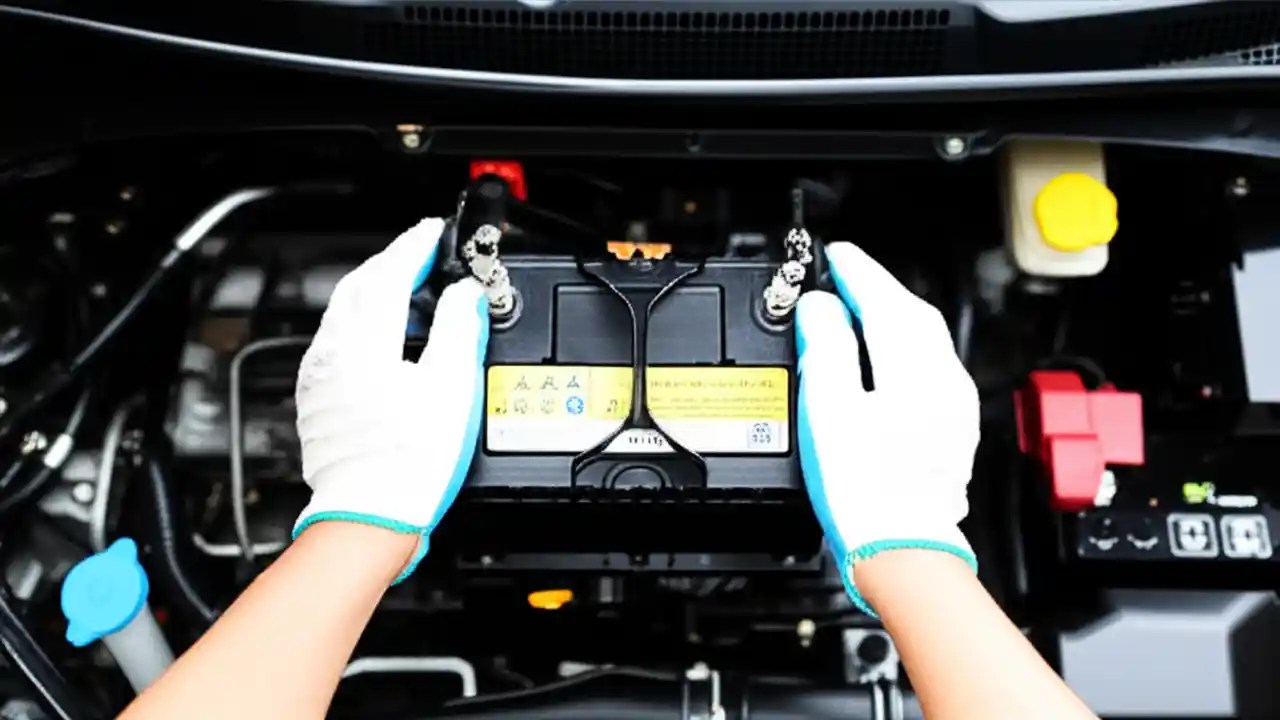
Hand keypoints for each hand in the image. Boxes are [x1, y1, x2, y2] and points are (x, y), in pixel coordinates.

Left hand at [292, 217, 487, 580]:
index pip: (390, 273)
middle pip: (359, 287)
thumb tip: (465, 294)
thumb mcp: (450, 385)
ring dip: (374, 293)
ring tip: (407, 294)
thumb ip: (457, 327)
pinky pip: (336, 344)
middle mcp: (333, 353)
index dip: (415, 247)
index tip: (432, 233)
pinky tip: (383, 342)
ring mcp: (319, 377)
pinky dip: (362, 327)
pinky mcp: (317, 400)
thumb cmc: (408, 462)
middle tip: (421, 256)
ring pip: (343, 314)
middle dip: (391, 264)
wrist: (368, 516)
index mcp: (366, 341)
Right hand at [794, 242, 978, 614]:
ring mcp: (954, 406)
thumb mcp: (829, 407)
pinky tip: (882, 361)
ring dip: (892, 318)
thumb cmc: (865, 489)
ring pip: (926, 341)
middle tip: (844, 277)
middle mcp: (944, 381)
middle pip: (913, 315)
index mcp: (914, 368)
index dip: (857, 271)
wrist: (901, 547)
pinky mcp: (953, 429)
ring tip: (857, 313)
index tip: (836, 255)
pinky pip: (930, 369)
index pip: (885, 298)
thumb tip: (821, 306)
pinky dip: (903, 350)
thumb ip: (826, 346)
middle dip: (878, 290)